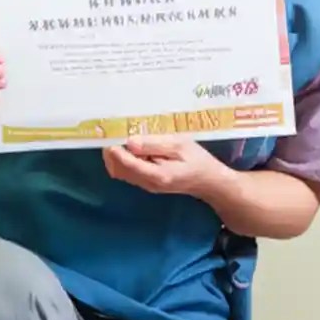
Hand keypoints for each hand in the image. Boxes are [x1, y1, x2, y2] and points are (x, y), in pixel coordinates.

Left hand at [102, 135, 237, 199]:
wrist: (209, 181)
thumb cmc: (197, 160)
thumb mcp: (179, 145)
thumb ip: (154, 144)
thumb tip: (130, 142)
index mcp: (157, 175)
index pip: (128, 164)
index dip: (115, 150)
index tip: (110, 135)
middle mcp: (148, 183)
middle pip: (118, 170)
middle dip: (111, 153)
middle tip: (112, 134)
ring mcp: (146, 185)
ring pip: (120, 173)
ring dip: (115, 157)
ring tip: (119, 138)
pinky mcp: (147, 183)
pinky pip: (127, 173)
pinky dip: (122, 161)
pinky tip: (129, 147)